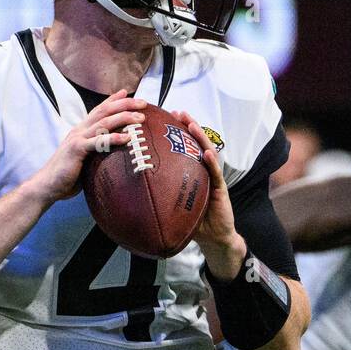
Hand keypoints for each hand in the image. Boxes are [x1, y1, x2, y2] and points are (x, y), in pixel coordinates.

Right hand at [31, 92, 147, 206]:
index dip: (113, 99)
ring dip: (123, 117)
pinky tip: (127, 138)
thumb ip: (95, 153)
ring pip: (104, 122)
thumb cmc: (67, 176)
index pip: (99, 109)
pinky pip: (98, 142)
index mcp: (81, 130)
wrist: (47, 185)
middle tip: (144, 103)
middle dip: (125, 104)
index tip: (127, 92)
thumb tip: (110, 157)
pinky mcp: (77, 150)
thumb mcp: (83, 160)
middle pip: (105, 111)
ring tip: (140, 118)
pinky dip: (113, 138)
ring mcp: (78, 138)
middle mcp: (79, 130)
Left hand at [170, 111, 245, 280]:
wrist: (214, 237)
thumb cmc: (193, 221)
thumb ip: (159, 196)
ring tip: (191, 124)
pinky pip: (215, 173)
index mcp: (193, 171)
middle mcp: (204, 170)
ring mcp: (213, 177)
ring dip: (200, 137)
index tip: (165, 118)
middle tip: (179, 112)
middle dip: (189, 125)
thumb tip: (130, 195)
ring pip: (208, 152)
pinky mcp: (220, 188)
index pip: (185, 148)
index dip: (177, 132)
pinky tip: (205, 152)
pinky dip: (211, 162)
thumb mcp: (172, 205)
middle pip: (197, 143)